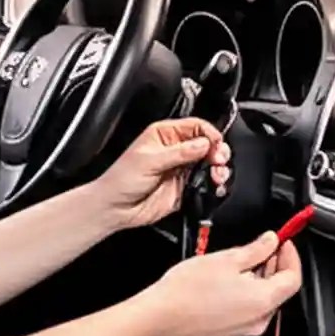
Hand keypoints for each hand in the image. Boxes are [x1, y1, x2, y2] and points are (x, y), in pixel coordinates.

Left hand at [89, 118, 231, 229]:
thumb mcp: (150, 161)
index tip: (216, 144)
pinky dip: (214, 184)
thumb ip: (179, 153)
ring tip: (217, 174)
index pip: (195, 126)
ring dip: (218, 168)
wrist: (116, 208)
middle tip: (218, 160)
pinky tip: (214, 185)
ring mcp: (182, 169)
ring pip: (209, 164)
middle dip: (217, 151)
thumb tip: (203, 144)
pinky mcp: (185, 187)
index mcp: (165, 135)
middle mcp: (176, 150)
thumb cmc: (121, 180)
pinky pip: (205, 183)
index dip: (209, 134)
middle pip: (207, 144)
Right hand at [137, 232, 301, 335]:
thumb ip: (256, 249)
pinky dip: (245, 294)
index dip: (290, 255)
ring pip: (262, 301)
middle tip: (264, 246)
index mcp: (263, 300)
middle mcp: (258, 320)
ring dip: (259, 279)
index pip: (294, 277)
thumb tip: (271, 241)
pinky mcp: (229, 334)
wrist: (158, 320)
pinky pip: (246, 311)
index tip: (283, 241)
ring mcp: (244, 330)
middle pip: (279, 289)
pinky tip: (228, 281)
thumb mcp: (226, 259)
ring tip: (241, 261)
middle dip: (274, 265)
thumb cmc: (185, 292)